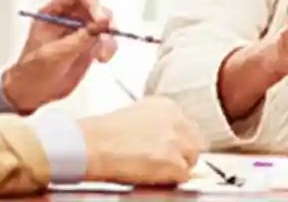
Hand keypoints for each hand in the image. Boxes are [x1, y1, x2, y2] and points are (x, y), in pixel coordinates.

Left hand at [3, 0, 115, 113]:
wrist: (31, 93)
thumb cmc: (33, 71)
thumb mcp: (55, 55)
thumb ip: (79, 39)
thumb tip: (103, 25)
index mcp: (52, 13)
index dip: (89, 0)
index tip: (100, 17)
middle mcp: (68, 18)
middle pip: (93, 6)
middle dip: (104, 18)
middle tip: (109, 31)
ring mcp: (80, 32)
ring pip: (103, 23)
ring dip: (109, 36)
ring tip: (103, 54)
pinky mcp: (89, 46)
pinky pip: (106, 40)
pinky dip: (110, 48)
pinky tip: (103, 59)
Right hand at [79, 97, 203, 185]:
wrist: (93, 144)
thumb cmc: (104, 133)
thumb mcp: (136, 116)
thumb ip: (157, 125)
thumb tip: (169, 141)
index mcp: (167, 106)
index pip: (188, 127)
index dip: (179, 143)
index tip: (169, 150)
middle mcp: (177, 120)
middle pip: (195, 143)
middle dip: (183, 155)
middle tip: (163, 163)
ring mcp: (177, 141)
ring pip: (191, 160)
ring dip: (177, 168)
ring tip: (154, 170)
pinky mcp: (173, 162)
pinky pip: (183, 177)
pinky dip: (171, 180)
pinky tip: (152, 176)